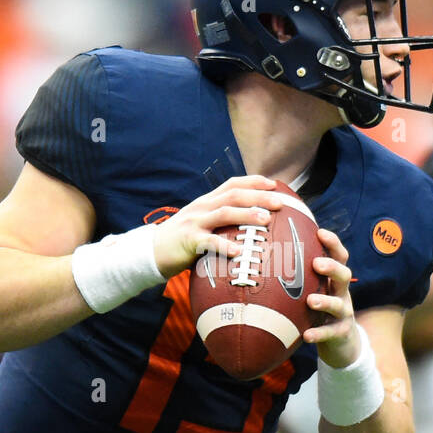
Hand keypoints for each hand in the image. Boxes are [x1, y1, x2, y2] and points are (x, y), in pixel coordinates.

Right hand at [151, 175, 283, 277]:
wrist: (152, 251)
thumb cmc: (183, 240)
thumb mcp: (202, 223)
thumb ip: (220, 222)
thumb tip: (249, 227)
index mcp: (207, 201)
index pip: (232, 184)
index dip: (253, 182)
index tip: (274, 185)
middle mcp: (202, 207)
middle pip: (233, 195)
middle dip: (258, 197)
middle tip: (280, 203)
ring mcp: (195, 222)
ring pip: (224, 213)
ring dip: (246, 214)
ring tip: (266, 220)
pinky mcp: (188, 240)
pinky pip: (208, 242)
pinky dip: (224, 246)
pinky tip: (239, 251)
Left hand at [303, 227, 360, 367]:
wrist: (341, 342)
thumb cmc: (319, 309)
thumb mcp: (314, 289)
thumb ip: (299, 275)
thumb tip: (267, 251)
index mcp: (334, 279)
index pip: (339, 256)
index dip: (332, 243)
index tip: (320, 232)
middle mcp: (342, 293)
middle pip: (343, 275)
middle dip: (332, 267)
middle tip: (316, 263)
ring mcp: (344, 313)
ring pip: (339, 305)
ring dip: (325, 301)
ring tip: (311, 301)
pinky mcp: (341, 333)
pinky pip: (331, 332)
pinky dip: (319, 333)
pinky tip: (306, 335)